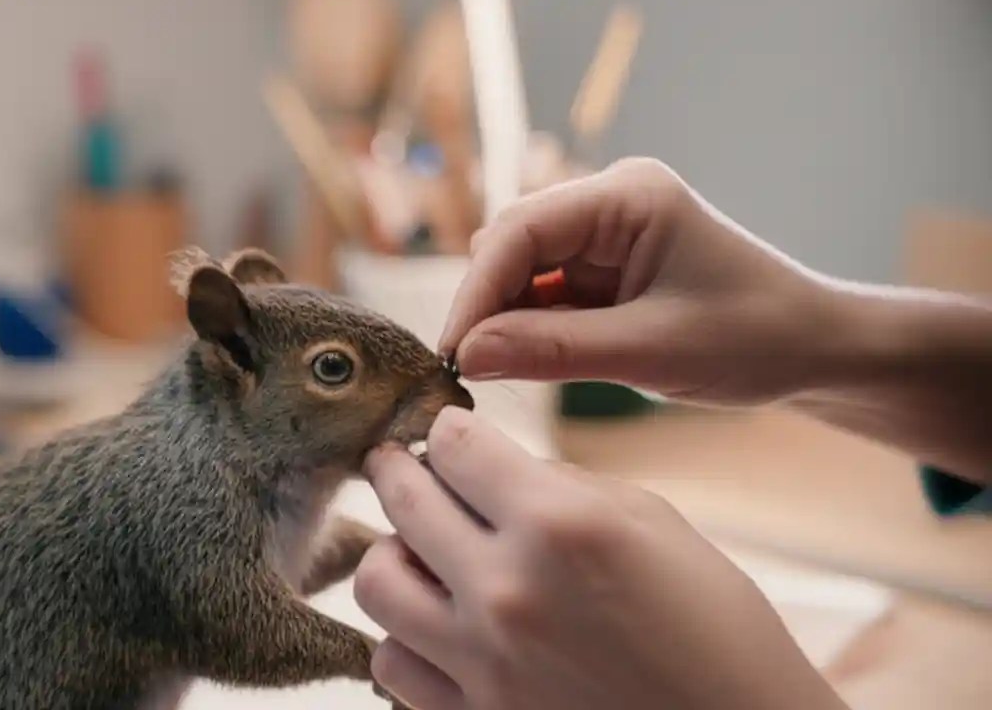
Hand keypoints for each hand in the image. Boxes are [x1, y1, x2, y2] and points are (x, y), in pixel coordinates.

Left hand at [355, 407, 846, 709]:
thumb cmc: (716, 630)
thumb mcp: (655, 525)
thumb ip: (561, 484)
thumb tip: (490, 463)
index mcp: (563, 526)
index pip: (454, 445)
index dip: (449, 430)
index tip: (450, 434)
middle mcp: (510, 590)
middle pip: (402, 500)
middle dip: (395, 469)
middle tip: (395, 464)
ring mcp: (485, 663)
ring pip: (376, 581)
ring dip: (392, 553)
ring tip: (418, 551)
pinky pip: (392, 661)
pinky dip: (405, 636)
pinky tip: (437, 625)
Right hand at [439, 157, 832, 404]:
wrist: (816, 351)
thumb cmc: (755, 340)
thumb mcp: (649, 352)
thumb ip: (552, 350)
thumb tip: (467, 355)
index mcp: (628, 197)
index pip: (521, 230)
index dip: (477, 290)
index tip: (453, 351)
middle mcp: (610, 203)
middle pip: (512, 245)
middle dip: (486, 306)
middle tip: (465, 373)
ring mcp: (605, 235)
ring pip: (521, 272)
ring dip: (504, 321)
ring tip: (491, 375)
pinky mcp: (605, 269)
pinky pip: (544, 294)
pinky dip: (527, 330)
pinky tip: (521, 364)